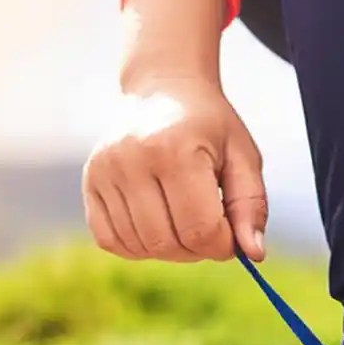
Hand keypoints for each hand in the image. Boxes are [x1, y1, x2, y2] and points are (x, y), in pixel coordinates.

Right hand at [82, 77, 266, 261]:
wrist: (163, 89)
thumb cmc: (209, 127)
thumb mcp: (243, 157)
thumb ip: (250, 206)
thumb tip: (254, 255)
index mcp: (176, 149)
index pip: (200, 229)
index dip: (222, 245)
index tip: (230, 234)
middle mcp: (132, 159)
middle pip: (167, 243)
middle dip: (196, 250)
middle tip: (208, 230)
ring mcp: (105, 170)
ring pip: (139, 246)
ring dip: (168, 249)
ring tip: (183, 223)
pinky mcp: (90, 181)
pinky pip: (110, 240)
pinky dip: (137, 246)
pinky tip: (155, 225)